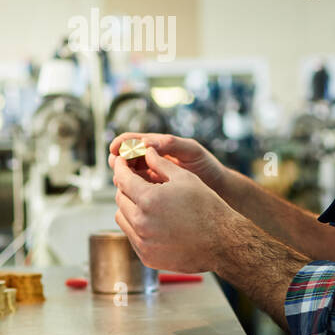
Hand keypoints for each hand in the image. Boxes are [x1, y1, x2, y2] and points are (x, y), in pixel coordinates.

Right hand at [107, 131, 227, 194]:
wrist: (219, 189)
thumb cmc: (207, 166)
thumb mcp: (191, 151)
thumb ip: (170, 144)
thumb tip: (146, 143)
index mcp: (158, 146)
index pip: (133, 141)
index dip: (121, 143)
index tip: (115, 148)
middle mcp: (152, 161)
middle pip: (126, 158)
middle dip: (118, 159)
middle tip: (116, 164)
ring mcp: (151, 177)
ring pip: (130, 175)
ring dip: (122, 176)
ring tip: (121, 178)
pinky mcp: (154, 193)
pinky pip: (138, 190)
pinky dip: (132, 190)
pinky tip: (130, 193)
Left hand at [112, 146, 240, 273]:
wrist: (222, 243)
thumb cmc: (207, 207)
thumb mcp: (185, 178)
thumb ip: (160, 164)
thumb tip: (146, 152)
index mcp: (148, 199)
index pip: (123, 179)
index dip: (120, 167)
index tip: (121, 162)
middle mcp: (141, 222)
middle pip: (120, 198)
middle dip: (125, 186)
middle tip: (133, 180)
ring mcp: (143, 242)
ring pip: (122, 218)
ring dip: (128, 206)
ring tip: (142, 200)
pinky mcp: (147, 257)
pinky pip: (132, 236)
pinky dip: (135, 225)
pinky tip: (150, 218)